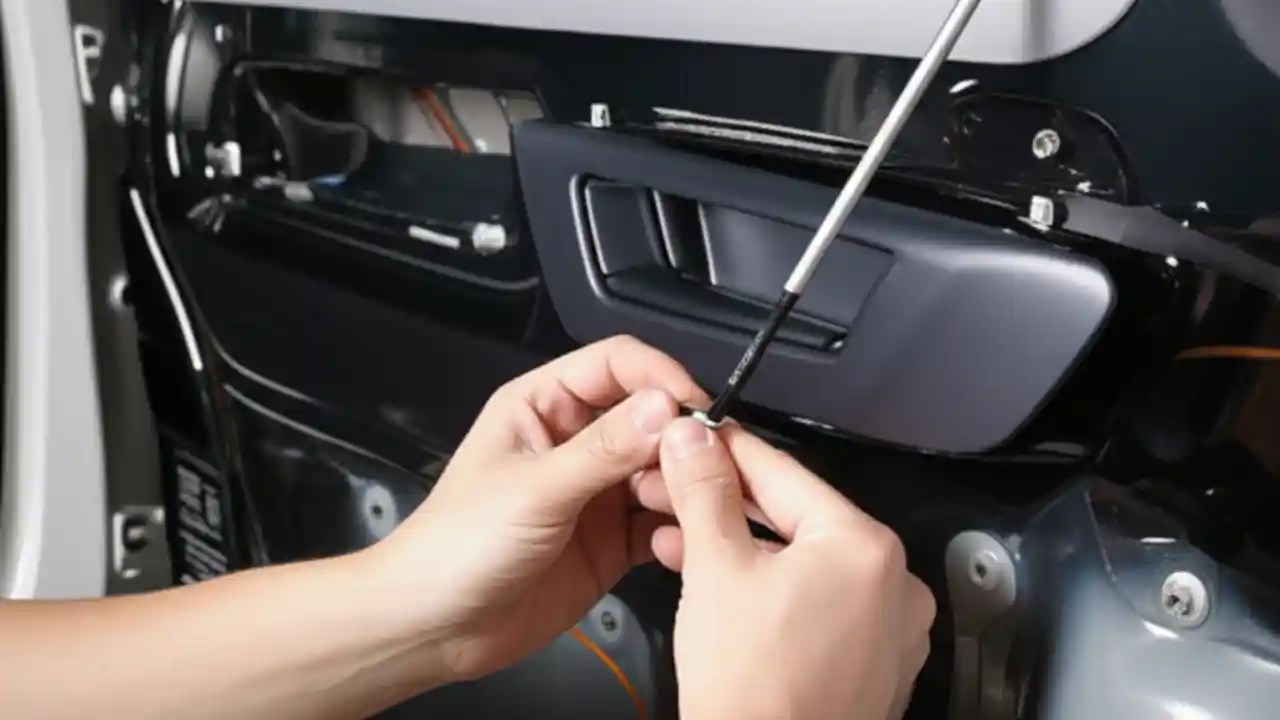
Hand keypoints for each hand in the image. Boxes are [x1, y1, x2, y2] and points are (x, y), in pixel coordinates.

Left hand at [364, 336, 706, 682]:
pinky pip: (661, 522)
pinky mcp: (611, 541)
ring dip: (683, 485)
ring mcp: (596, 492)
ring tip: (688, 505)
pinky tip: (680, 540)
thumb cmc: (457, 545)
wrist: (435, 628)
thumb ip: (604, 449)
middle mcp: (575, 442)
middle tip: (706, 463)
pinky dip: (679, 528)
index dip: (659, 377)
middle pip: (649, 418)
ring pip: (662, 470)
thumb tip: (664, 407)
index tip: (694, 407)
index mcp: (543, 406)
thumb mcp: (535, 489)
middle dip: (681, 438)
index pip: (616, 365)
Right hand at [643, 419, 936, 719]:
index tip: (693, 438)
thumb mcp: (715, 569)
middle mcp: (894, 584)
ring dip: (738, 549)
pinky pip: (817, 604)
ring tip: (679, 542)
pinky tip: (719, 586)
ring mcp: (890, 629)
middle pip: (795, 518)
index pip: (784, 472)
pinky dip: (770, 589)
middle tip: (671, 492)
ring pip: (802, 563)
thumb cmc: (752, 691)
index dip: (725, 451)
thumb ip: (706, 492)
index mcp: (865, 547)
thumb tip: (693, 439)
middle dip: (723, 507)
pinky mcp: (873, 663)